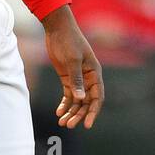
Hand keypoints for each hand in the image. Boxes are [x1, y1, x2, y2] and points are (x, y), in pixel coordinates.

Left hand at [43, 4, 103, 129]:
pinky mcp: (67, 77)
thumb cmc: (68, 41)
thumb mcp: (72, 60)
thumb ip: (76, 79)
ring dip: (71, 111)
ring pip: (77, 100)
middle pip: (86, 102)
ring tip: (62, 122)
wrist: (57, 29)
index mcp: (95, 73)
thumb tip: (80, 98)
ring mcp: (78, 78)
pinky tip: (58, 112)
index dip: (93, 112)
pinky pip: (68, 94)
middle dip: (79, 114)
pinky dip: (64, 104)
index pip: (97, 97)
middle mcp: (88, 78)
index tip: (88, 125)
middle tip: (69, 125)